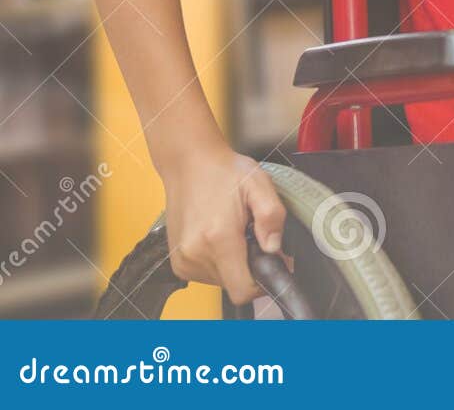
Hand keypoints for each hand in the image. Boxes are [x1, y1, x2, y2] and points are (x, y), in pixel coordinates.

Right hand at [162, 144, 287, 305]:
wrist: (189, 163)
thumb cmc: (223, 172)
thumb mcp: (260, 185)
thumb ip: (272, 217)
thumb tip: (275, 248)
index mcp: (218, 238)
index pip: (243, 289)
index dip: (264, 281)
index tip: (272, 262)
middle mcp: (196, 254)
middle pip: (235, 285)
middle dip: (251, 266)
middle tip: (252, 235)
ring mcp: (183, 261)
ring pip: (222, 281)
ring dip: (235, 263)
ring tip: (234, 231)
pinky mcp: (178, 262)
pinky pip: (208, 275)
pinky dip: (220, 261)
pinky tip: (220, 236)